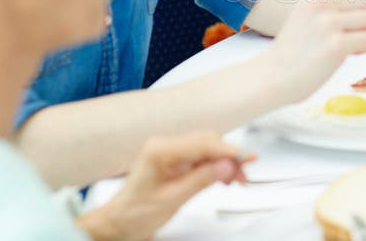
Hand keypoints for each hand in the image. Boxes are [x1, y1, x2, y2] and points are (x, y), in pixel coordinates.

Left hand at [80, 132, 248, 240]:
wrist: (120, 223)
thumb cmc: (135, 213)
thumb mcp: (172, 199)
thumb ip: (201, 180)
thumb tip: (227, 165)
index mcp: (160, 151)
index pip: (202, 143)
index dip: (227, 149)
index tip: (246, 157)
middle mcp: (165, 146)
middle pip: (207, 141)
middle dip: (229, 156)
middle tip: (243, 174)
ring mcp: (171, 152)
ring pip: (208, 148)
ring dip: (225, 161)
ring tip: (237, 178)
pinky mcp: (176, 160)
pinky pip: (202, 157)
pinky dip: (216, 165)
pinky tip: (224, 176)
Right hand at [269, 0, 365, 102]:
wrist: (272, 75)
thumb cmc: (293, 48)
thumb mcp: (307, 12)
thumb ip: (332, 1)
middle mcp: (322, 2)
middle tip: (352, 35)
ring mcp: (329, 22)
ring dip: (365, 34)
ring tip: (346, 45)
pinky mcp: (337, 45)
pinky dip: (363, 49)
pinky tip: (345, 54)